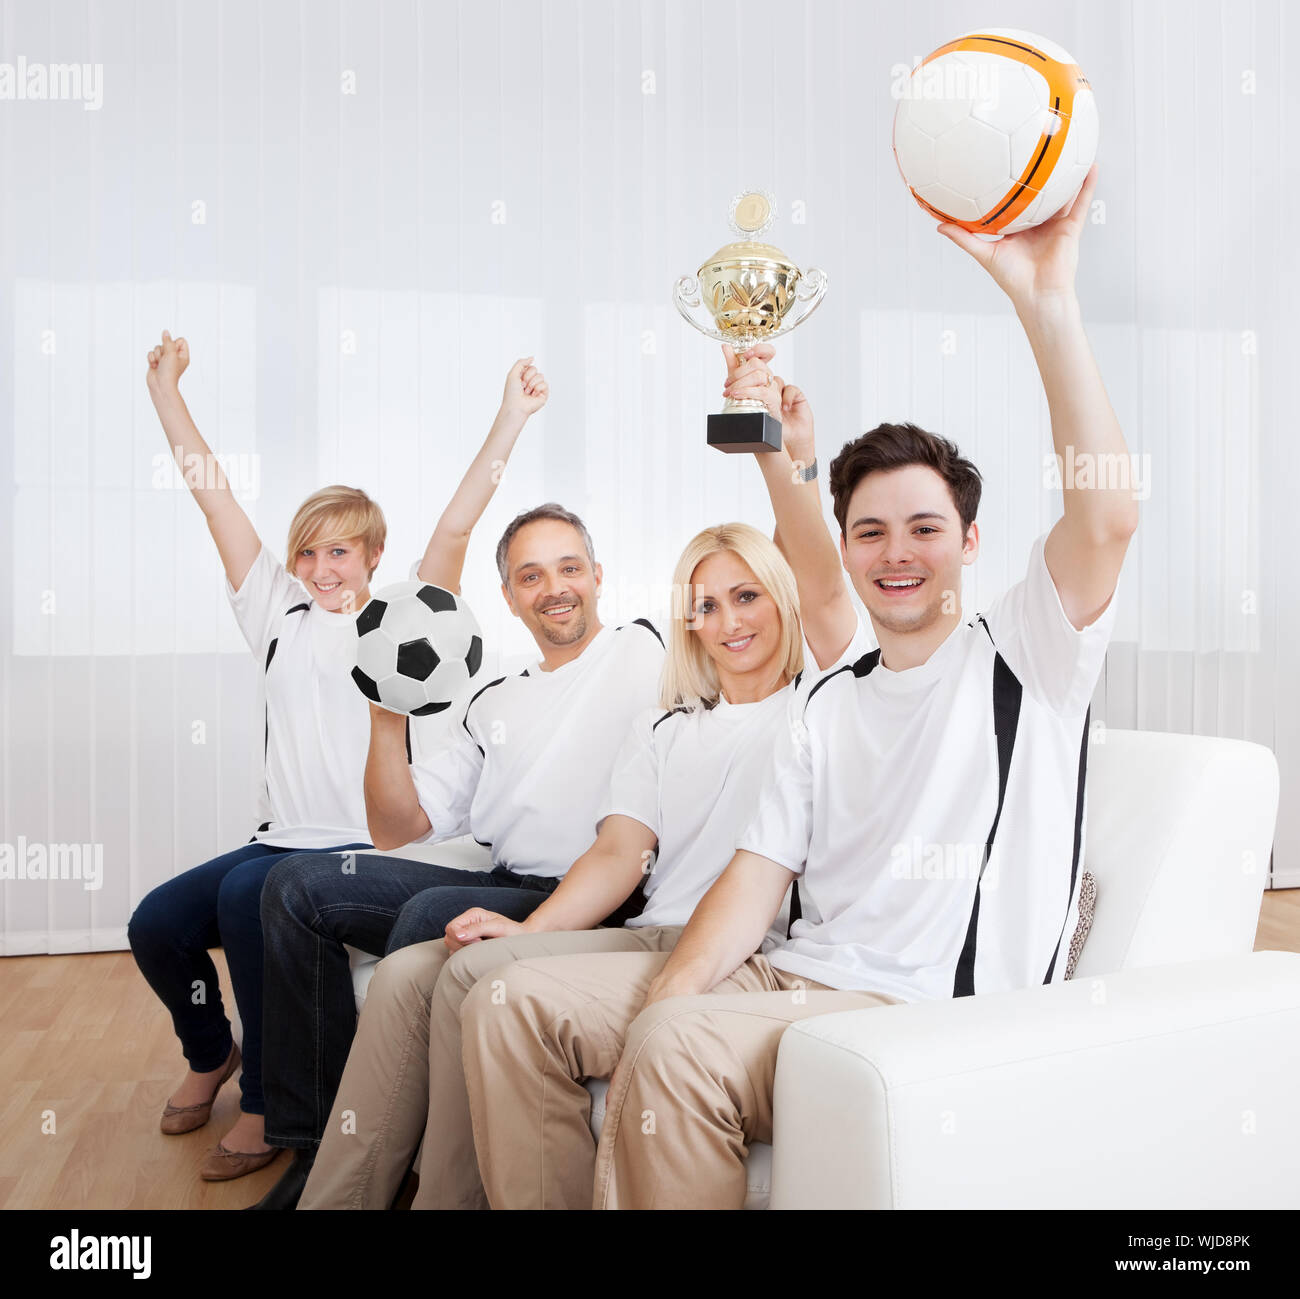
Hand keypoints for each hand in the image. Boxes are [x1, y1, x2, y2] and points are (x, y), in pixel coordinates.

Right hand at [146, 330, 188, 396]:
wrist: (160, 384)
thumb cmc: (169, 372)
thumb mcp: (171, 354)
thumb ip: (168, 341)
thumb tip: (166, 332)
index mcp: (183, 355)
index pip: (180, 341)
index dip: (174, 343)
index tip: (173, 351)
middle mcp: (174, 357)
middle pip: (166, 343)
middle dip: (163, 350)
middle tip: (165, 359)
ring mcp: (165, 359)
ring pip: (158, 348)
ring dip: (157, 355)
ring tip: (160, 363)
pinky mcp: (156, 362)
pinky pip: (151, 353)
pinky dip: (152, 359)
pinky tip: (155, 366)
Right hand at [444, 907, 522, 952]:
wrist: (522, 938)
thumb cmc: (512, 931)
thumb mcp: (497, 927)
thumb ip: (477, 929)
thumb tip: (458, 934)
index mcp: (472, 915)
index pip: (451, 928)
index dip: (459, 937)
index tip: (477, 941)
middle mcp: (467, 923)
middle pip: (449, 938)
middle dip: (463, 945)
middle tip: (481, 945)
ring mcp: (467, 935)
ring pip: (451, 947)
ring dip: (465, 951)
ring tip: (482, 948)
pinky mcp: (468, 945)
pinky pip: (457, 953)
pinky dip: (466, 956)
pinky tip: (479, 953)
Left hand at [500, 356, 548, 420]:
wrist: (515, 406)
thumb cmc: (511, 392)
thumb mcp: (513, 373)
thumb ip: (521, 362)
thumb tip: (532, 358)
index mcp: (524, 377)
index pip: (529, 366)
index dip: (524, 372)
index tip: (518, 381)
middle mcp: (531, 382)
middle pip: (535, 369)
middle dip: (527, 377)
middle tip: (522, 387)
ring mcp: (538, 388)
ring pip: (540, 376)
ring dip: (531, 384)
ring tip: (527, 392)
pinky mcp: (544, 394)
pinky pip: (545, 384)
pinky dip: (537, 388)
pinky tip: (533, 396)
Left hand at [721, 343, 814, 466]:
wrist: (775, 446)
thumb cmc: (759, 423)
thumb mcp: (742, 396)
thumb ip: (734, 371)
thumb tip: (725, 346)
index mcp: (759, 381)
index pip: (760, 356)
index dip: (756, 350)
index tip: (744, 356)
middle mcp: (771, 383)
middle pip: (759, 367)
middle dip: (741, 376)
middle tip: (729, 390)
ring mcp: (783, 390)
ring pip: (772, 379)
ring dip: (752, 389)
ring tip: (739, 399)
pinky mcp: (796, 398)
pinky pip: (790, 389)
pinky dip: (782, 398)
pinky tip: (778, 409)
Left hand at [937, 163, 1097, 310]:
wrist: (1038, 294)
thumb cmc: (1013, 279)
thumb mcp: (985, 253)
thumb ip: (964, 238)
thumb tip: (940, 226)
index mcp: (1020, 230)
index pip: (1016, 204)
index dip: (1012, 188)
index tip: (1004, 167)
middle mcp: (1039, 225)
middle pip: (1040, 196)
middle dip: (1040, 176)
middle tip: (1035, 150)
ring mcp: (1056, 225)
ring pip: (1063, 194)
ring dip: (1068, 174)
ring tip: (1068, 149)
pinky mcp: (1071, 228)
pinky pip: (1081, 202)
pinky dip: (1087, 185)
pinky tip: (1091, 166)